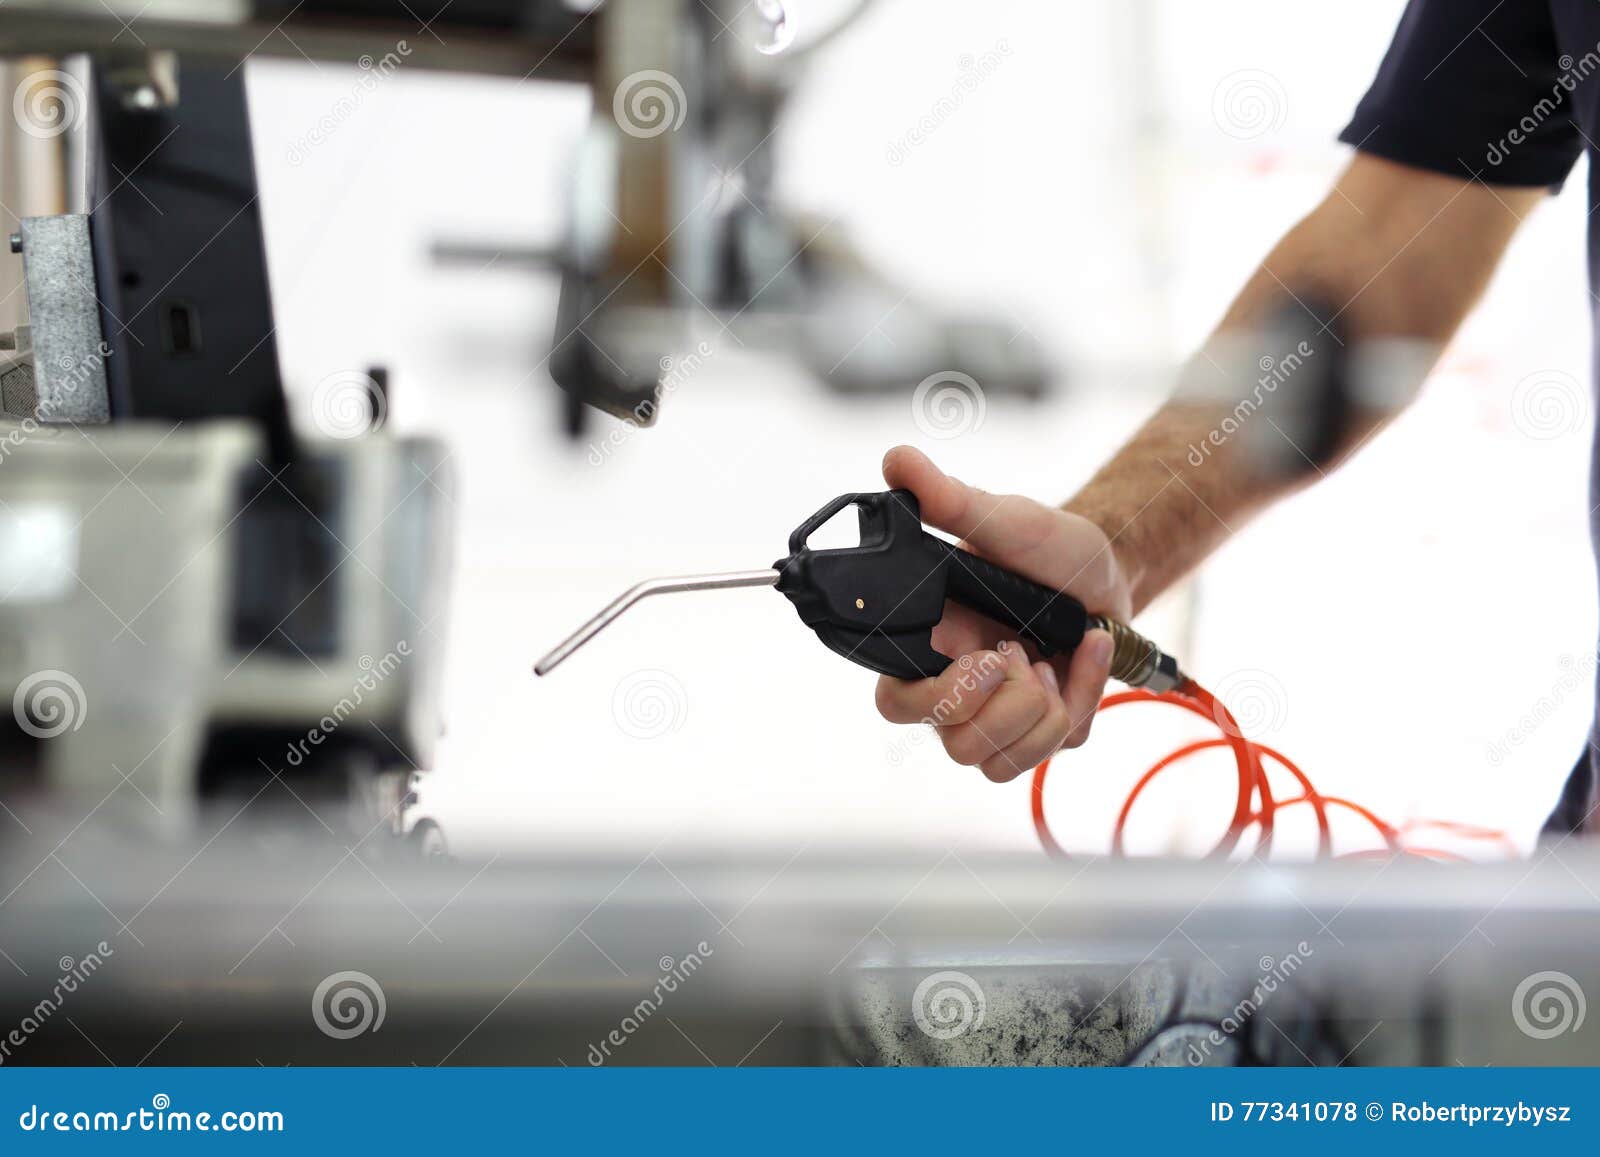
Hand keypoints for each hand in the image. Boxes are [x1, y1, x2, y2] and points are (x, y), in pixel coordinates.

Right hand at [872, 446, 1131, 781]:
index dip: (934, 697)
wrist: (1104, 569)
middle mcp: (956, 690)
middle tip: (1019, 651)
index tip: (980, 655)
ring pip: (997, 763)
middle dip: (1001, 703)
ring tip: (1047, 654)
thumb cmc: (1042, 546)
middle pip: (953, 744)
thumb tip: (897, 461)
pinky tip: (1084, 651)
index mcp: (928, 648)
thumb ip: (945, 497)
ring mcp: (999, 716)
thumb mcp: (1000, 517)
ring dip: (1039, 707)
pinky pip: (1053, 749)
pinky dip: (1081, 694)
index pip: (896, 703)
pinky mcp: (1044, 731)